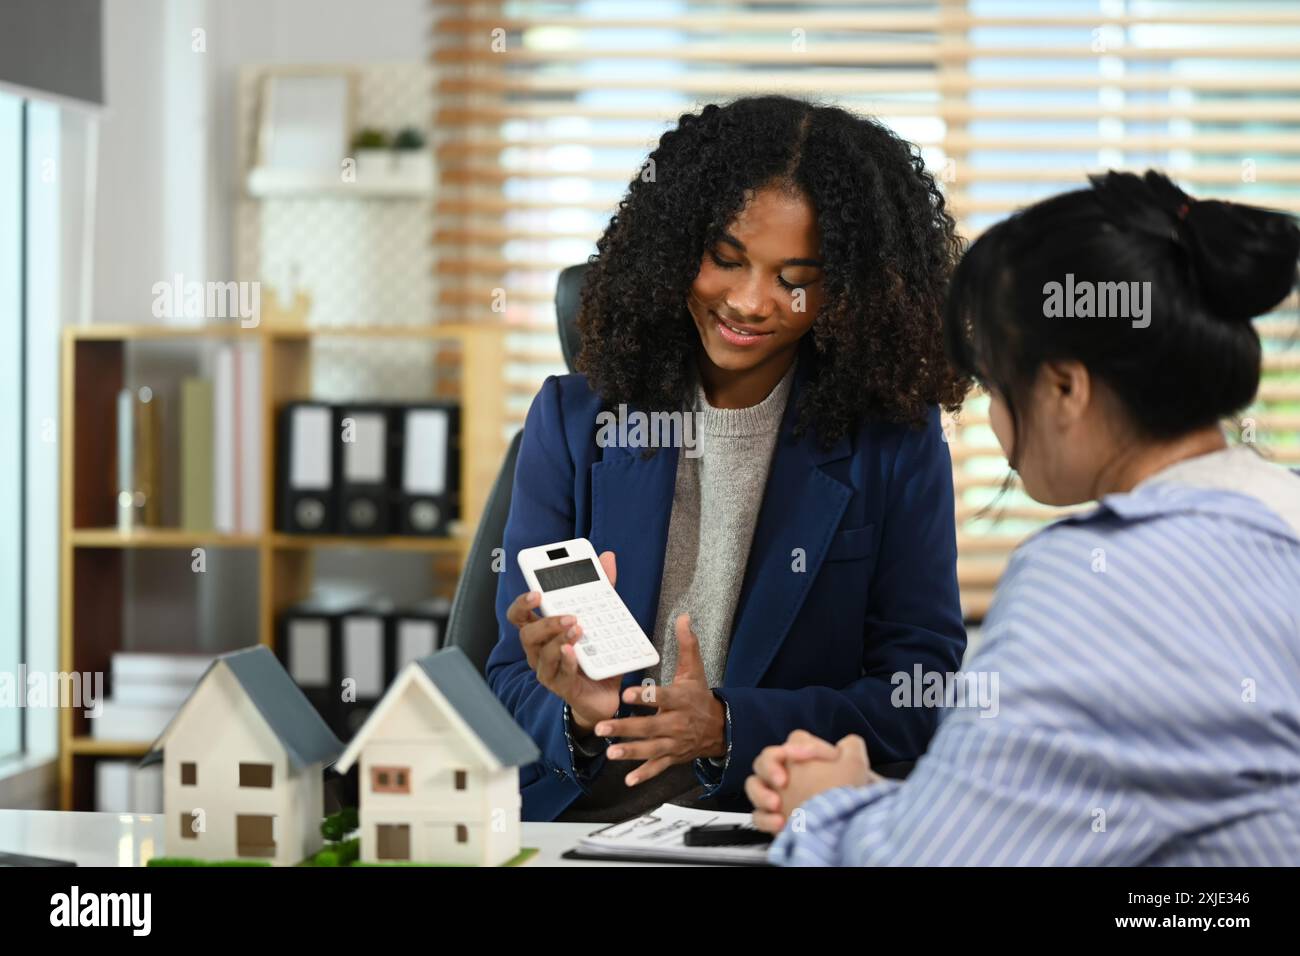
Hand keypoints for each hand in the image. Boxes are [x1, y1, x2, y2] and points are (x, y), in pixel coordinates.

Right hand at [505, 550, 620, 731]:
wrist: (606, 691)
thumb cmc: (595, 652)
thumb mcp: (602, 617)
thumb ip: (604, 588)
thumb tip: (608, 557)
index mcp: (542, 631)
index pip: (520, 615)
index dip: (522, 603)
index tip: (537, 591)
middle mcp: (539, 650)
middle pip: (526, 634)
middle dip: (546, 622)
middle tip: (570, 615)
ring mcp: (548, 670)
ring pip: (541, 654)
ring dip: (558, 639)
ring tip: (578, 629)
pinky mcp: (562, 687)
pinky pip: (559, 674)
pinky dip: (567, 662)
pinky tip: (576, 653)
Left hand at [590, 613, 725, 787]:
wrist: (721, 728)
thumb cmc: (700, 696)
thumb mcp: (695, 670)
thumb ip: (686, 644)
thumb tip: (682, 617)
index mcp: (681, 699)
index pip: (662, 697)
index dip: (645, 696)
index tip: (627, 693)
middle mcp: (677, 723)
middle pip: (650, 726)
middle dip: (626, 728)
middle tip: (602, 726)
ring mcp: (675, 742)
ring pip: (652, 749)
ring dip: (630, 752)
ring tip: (610, 752)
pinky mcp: (673, 756)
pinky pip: (659, 767)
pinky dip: (644, 774)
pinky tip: (628, 780)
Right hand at [746, 731, 877, 832]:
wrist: (842, 828)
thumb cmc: (848, 794)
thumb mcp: (856, 764)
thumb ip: (852, 746)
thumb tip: (847, 743)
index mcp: (805, 759)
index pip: (792, 741)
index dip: (798, 747)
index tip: (810, 756)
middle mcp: (788, 776)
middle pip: (764, 760)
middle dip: (770, 767)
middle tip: (782, 780)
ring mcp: (778, 797)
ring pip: (754, 785)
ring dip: (762, 793)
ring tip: (776, 804)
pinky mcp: (775, 820)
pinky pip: (758, 815)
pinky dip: (767, 819)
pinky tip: (780, 822)